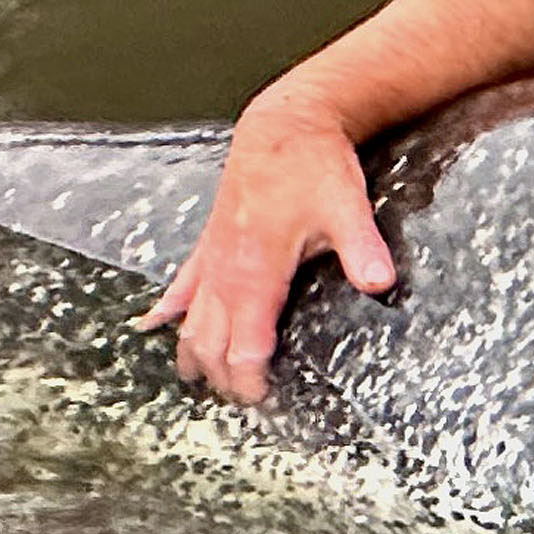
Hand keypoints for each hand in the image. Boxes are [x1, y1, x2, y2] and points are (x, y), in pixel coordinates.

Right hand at [138, 94, 398, 402]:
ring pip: (190, 323)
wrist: (282, 125)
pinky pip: (180, 286)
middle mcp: (225, 272)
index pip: (245, 346)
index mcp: (256, 272)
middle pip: (212, 345)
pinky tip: (152, 327)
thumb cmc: (313, 166)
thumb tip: (381, 285)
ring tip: (204, 387)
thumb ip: (362, 249)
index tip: (264, 406)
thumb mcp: (348, 207)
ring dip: (196, 358)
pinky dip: (167, 312)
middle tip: (244, 408)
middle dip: (224, 381)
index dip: (251, 381)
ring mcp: (212, 259)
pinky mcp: (208, 245)